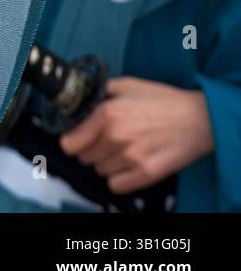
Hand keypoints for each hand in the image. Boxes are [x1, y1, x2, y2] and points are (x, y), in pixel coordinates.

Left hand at [59, 76, 214, 192]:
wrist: (200, 118)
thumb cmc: (164, 100)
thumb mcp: (127, 85)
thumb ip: (99, 92)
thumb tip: (78, 100)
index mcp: (105, 114)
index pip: (69, 143)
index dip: (73, 141)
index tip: (79, 139)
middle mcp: (114, 137)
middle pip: (84, 158)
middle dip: (92, 150)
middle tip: (109, 141)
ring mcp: (130, 157)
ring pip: (100, 171)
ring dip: (107, 163)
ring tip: (125, 150)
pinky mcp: (146, 173)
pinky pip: (116, 185)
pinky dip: (120, 178)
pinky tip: (130, 166)